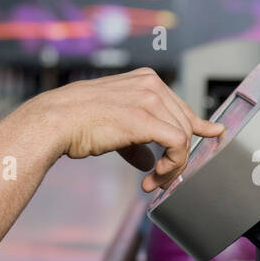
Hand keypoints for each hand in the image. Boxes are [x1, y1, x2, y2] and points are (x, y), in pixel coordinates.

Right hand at [17, 68, 225, 192]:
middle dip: (179, 156)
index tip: (204, 140)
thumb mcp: (115, 122)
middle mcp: (151, 84)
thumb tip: (149, 161)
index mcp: (145, 79)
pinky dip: (171, 166)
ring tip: (153, 181)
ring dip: (172, 166)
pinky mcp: (147, 119)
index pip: (181, 108)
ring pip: (184, 137)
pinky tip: (153, 177)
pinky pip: (177, 145)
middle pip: (186, 124)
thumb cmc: (77, 121)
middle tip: (161, 177)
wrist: (56, 121)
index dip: (194, 130)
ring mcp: (150, 99)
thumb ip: (137, 139)